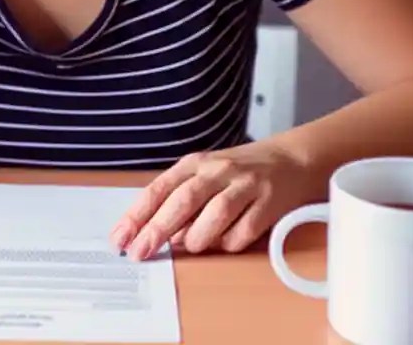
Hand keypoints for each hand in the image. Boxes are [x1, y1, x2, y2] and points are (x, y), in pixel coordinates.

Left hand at [110, 141, 322, 259]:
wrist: (291, 160)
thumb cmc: (238, 173)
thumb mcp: (204, 176)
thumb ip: (179, 201)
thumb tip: (155, 235)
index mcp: (195, 163)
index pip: (159, 188)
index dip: (137, 214)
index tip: (120, 238)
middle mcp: (218, 170)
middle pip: (183, 200)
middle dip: (158, 229)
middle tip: (141, 252)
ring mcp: (245, 185)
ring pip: (215, 214)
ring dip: (197, 237)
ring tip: (190, 247)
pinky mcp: (269, 202)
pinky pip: (245, 230)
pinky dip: (230, 242)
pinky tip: (225, 243)